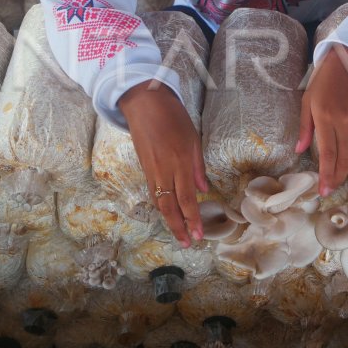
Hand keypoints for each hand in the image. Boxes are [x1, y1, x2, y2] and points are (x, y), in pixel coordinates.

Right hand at [119, 80, 207, 247]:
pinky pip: (153, 192)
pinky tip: (168, 213)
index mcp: (180, 162)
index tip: (198, 235)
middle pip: (170, 206)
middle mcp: (164, 170)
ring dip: (169, 220)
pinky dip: (161, 206)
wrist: (144, 104)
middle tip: (186, 243)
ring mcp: (152, 170)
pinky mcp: (144, 167)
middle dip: (178, 227)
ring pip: (159, 201)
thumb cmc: (173, 117)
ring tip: (179, 234)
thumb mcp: (193, 137)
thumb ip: (198, 165)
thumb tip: (203, 188)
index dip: (192, 219)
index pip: (187, 198)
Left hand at [296, 44, 347, 196]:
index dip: (326, 175)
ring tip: (336, 181)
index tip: (323, 190)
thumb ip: (305, 127)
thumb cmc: (324, 79)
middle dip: (336, 178)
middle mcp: (345, 123)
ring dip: (346, 171)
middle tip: (329, 190)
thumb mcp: (307, 100)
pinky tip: (346, 165)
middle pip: (343, 159)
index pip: (328, 154)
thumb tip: (299, 150)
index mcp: (326, 117)